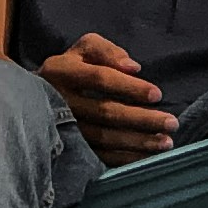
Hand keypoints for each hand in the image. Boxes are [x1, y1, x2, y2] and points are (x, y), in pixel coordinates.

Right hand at [36, 34, 173, 163]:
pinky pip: (99, 156)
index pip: (100, 78)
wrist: (36, 98)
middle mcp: (59, 100)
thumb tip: (133, 68)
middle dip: (142, 118)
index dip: (130, 87)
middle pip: (105, 112)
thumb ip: (107, 51)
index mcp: (61, 71)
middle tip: (172, 122)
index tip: (158, 94)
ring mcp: (62, 128)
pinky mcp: (69, 148)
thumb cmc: (72, 67)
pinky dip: (125, 158)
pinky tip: (147, 156)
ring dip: (138, 141)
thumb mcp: (85, 48)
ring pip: (104, 138)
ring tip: (166, 142)